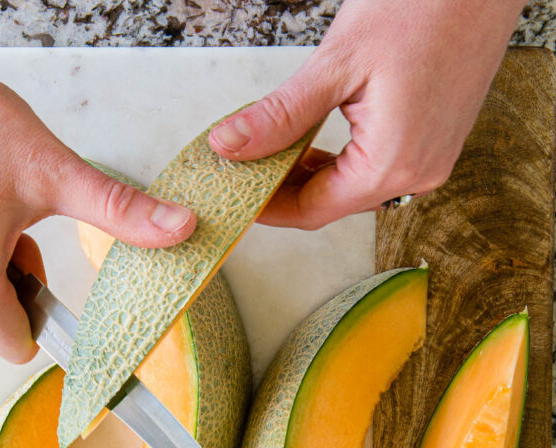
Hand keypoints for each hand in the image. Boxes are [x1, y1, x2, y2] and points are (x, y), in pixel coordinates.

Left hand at [208, 0, 525, 229]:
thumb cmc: (424, 5)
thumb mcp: (337, 65)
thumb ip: (279, 116)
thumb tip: (229, 146)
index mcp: (393, 164)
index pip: (312, 211)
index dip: (267, 207)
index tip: (236, 193)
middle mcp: (417, 174)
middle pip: (332, 203)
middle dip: (284, 190)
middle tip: (244, 169)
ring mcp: (430, 159)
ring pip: (351, 187)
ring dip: (309, 176)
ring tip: (270, 153)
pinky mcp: (434, 142)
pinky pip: (375, 169)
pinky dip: (338, 162)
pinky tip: (311, 144)